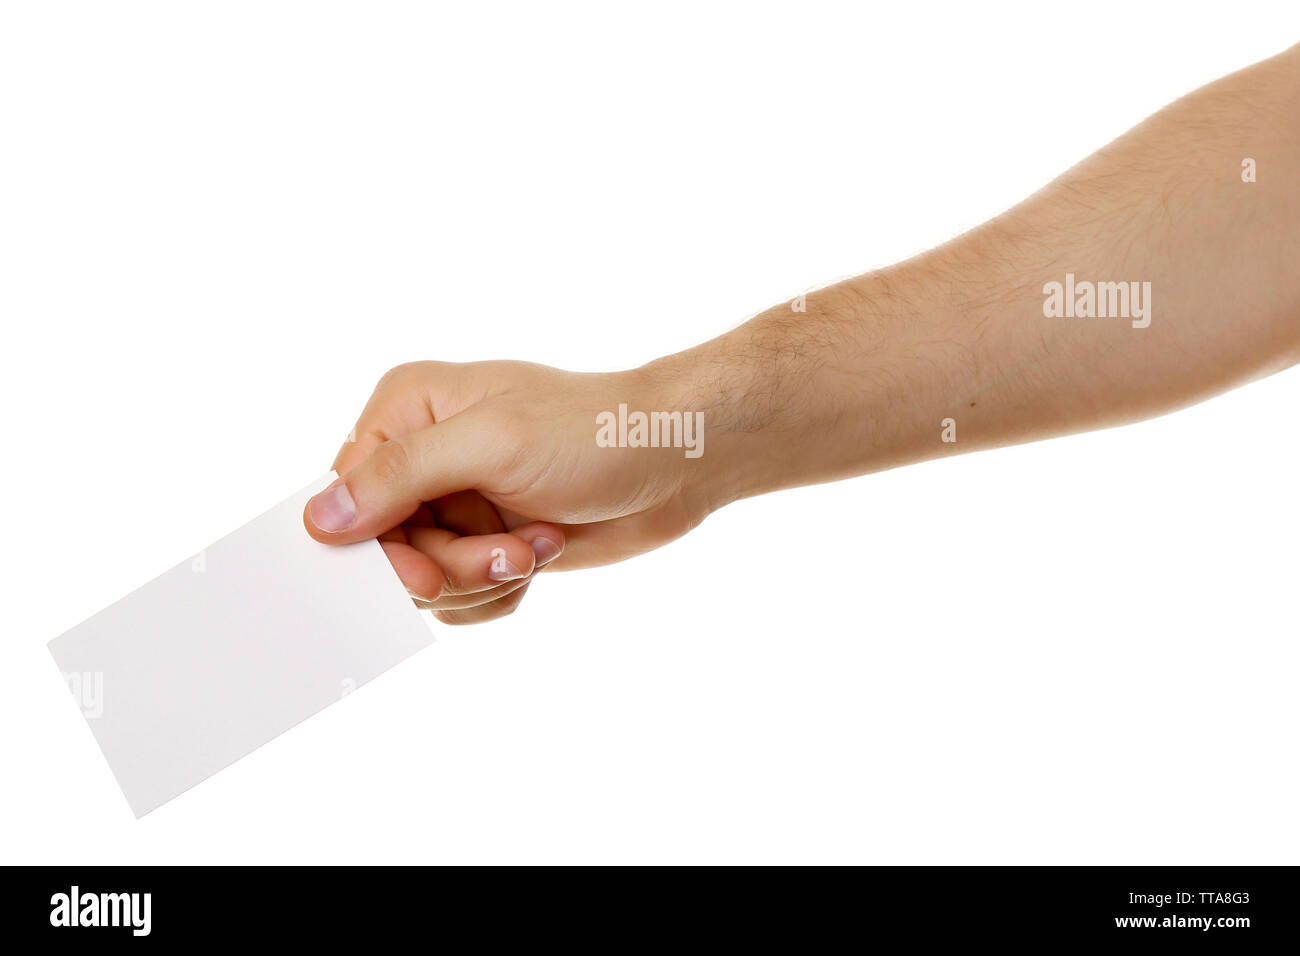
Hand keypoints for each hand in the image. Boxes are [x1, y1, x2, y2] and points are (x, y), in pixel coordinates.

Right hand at [304, 360, 712, 623]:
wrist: (678, 460)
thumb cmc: (595, 432)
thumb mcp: (493, 442)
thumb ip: (401, 476)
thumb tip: (318, 519)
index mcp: (406, 411)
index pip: (347, 496)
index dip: (377, 547)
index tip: (425, 574)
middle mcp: (423, 456)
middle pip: (384, 549)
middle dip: (447, 566)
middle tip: (507, 556)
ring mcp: (456, 503)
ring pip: (423, 580)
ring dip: (481, 578)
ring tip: (537, 545)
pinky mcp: (487, 542)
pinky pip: (460, 596)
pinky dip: (499, 591)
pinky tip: (542, 554)